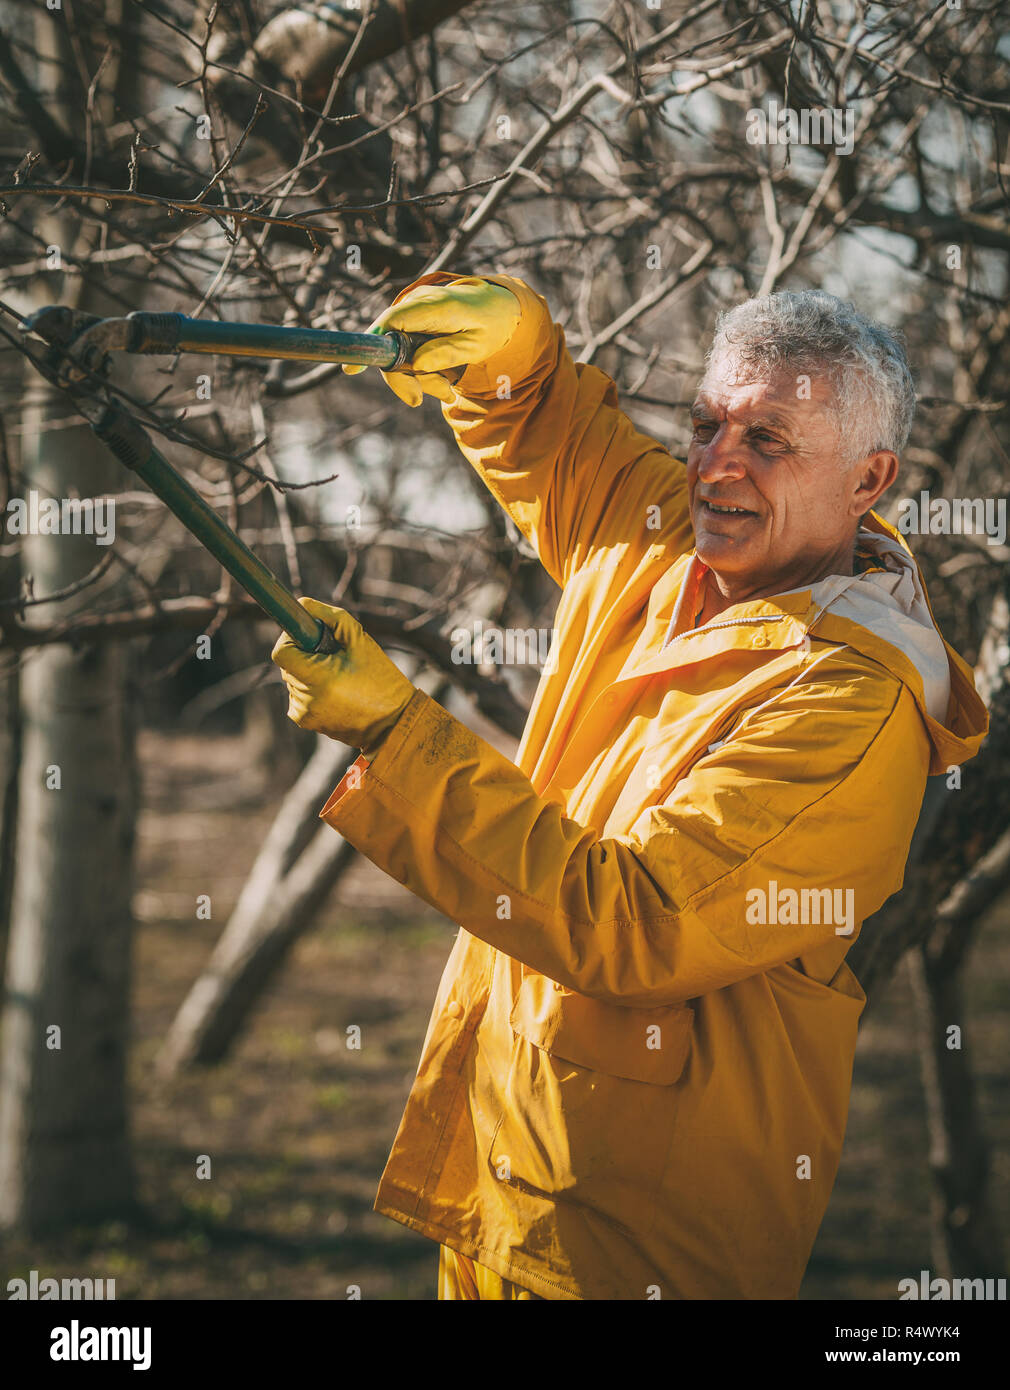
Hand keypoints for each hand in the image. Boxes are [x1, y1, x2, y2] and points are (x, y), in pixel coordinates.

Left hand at [271, 599, 414, 753]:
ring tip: (340, 678)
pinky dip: (311, 688)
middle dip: (306, 654)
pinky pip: (298, 695)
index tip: (310, 636)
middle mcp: (306, 698)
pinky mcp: (306, 721)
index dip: (291, 638)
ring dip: (309, 671)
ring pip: (293, 679)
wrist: (393, 723)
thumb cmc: (381, 680)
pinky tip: (336, 692)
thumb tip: (304, 605)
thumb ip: (332, 618)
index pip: (282, 652)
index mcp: (318, 678)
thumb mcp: (361, 642)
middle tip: (335, 657)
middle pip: (289, 664)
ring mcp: (304, 713)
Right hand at [342, 276, 520, 406]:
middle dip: (403, 377)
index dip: (373, 343)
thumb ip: (448, 353)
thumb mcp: (478, 345)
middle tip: (418, 400)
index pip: (394, 322)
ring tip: (447, 391)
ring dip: (420, 378)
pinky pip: (408, 350)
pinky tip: (443, 383)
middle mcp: (418, 304)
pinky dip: (423, 370)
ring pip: (400, 352)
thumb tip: (417, 364)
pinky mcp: (414, 323)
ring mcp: (414, 312)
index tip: (353, 368)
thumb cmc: (490, 324)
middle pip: (391, 344)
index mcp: (435, 306)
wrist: (498, 307)